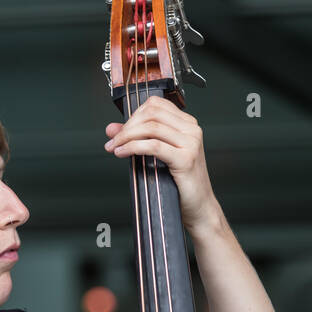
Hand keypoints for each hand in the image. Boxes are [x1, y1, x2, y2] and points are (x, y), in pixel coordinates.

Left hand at [104, 94, 220, 235]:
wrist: (199, 207)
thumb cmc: (181, 184)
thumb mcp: (157, 156)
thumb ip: (137, 138)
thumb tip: (112, 129)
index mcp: (187, 124)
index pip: (156, 105)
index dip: (134, 114)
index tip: (121, 130)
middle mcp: (191, 129)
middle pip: (152, 113)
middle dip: (128, 125)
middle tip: (114, 140)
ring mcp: (190, 143)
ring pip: (151, 127)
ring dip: (127, 136)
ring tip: (115, 147)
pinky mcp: (185, 159)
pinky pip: (154, 146)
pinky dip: (134, 147)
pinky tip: (123, 153)